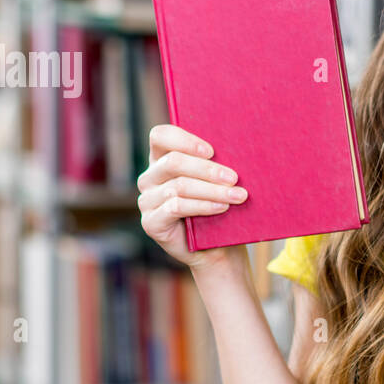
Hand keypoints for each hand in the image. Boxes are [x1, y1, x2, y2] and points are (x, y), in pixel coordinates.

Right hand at [137, 124, 248, 272]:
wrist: (216, 248)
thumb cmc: (218, 207)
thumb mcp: (217, 182)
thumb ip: (216, 164)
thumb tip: (236, 147)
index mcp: (161, 159)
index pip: (160, 136)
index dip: (184, 140)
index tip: (211, 151)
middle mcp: (149, 178)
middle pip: (173, 162)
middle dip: (207, 169)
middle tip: (234, 178)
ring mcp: (147, 201)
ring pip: (179, 186)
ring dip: (212, 190)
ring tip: (237, 196)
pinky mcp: (151, 223)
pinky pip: (176, 208)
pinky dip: (203, 206)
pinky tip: (222, 208)